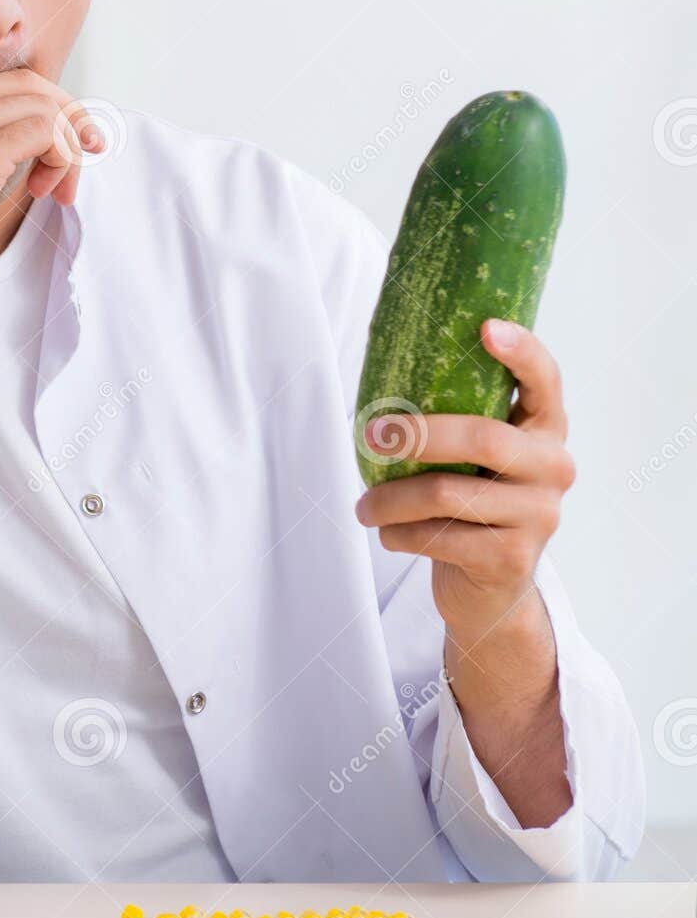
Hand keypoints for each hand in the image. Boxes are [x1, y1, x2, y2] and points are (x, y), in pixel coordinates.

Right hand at [0, 69, 104, 330]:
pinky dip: (63, 157)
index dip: (36, 115)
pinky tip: (49, 192)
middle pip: (32, 87)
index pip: (5, 81)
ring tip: (56, 190)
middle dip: (65, 125)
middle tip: (65, 174)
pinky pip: (47, 131)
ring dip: (68, 147)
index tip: (44, 161)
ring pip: (45, 107)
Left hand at [353, 318, 575, 645]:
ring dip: (390, 500)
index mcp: (544, 429)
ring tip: (364, 507)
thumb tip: (384, 361)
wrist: (492, 591)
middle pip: (483, 438)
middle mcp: (554, 467)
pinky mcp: (513, 559)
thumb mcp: (473, 459)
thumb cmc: (470, 503)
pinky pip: (439, 537)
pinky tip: (389, 535)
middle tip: (369, 436)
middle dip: (416, 434)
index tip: (486, 327)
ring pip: (447, 494)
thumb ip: (454, 417)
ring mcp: (541, 515)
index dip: (521, 351)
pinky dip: (400, 535)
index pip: (546, 380)